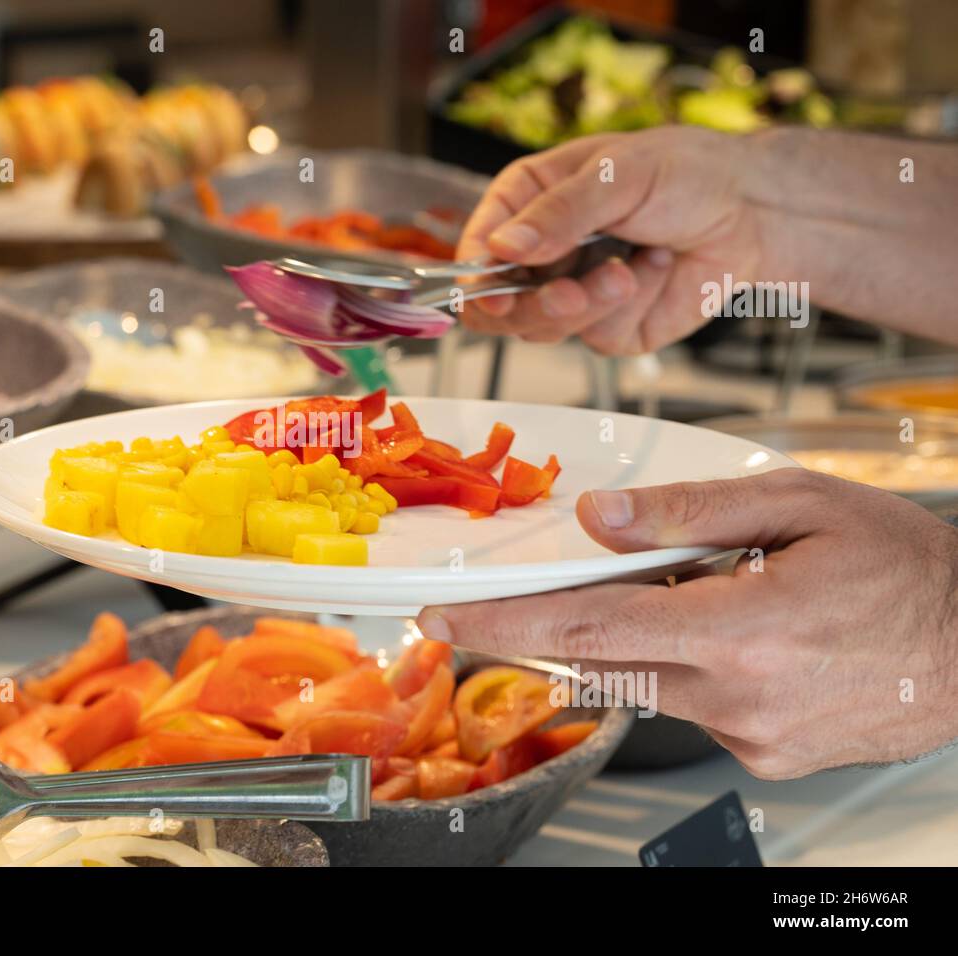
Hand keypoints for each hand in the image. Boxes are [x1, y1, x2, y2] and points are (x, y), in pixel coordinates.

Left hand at [417, 469, 957, 778]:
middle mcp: (740, 699)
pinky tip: (739, 636)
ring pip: (642, 684)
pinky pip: (691, 707)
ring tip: (697, 595)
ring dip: (633, 640)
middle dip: (547, 627)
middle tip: (516, 596)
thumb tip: (600, 520)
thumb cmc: (904, 566)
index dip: (501, 622)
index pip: (583, 627)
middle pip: (597, 662)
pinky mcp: (765, 756)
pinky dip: (687, 667)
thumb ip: (688, 515)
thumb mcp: (798, 504)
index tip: (442, 618)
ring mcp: (752, 738)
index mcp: (742, 632)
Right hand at [458, 126, 957, 351]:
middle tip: (565, 294)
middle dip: (528, 304)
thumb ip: (558, 213)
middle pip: (496, 302)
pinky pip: (594, 336)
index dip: (473, 271)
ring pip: (540, 327)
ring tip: (626, 274)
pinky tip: (653, 273)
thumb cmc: (687, 173)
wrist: (753, 212)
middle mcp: (541, 254)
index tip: (487, 285)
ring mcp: (571, 294)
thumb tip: (502, 247)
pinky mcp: (607, 327)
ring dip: (583, 305)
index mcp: (527, 204)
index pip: (476, 245)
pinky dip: (626, 307)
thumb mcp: (618, 175)